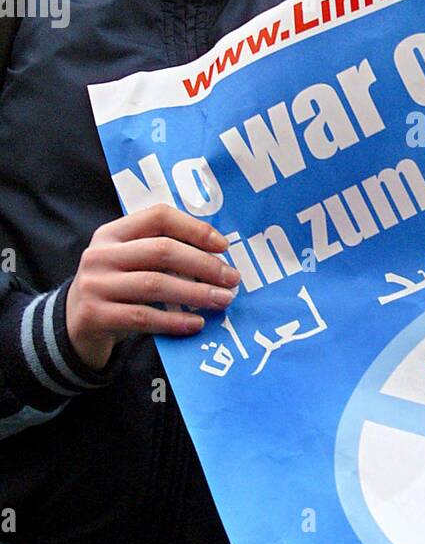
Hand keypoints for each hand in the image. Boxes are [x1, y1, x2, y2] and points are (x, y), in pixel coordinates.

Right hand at [65, 205, 241, 369]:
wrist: (74, 326)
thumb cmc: (117, 289)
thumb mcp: (130, 263)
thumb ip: (161, 254)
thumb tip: (219, 257)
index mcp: (113, 233)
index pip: (158, 217)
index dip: (194, 228)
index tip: (223, 246)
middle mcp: (100, 254)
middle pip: (161, 250)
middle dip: (203, 264)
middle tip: (231, 279)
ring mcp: (95, 284)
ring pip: (155, 284)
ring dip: (196, 293)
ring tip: (222, 300)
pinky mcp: (94, 315)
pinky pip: (143, 317)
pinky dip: (174, 321)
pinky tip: (197, 323)